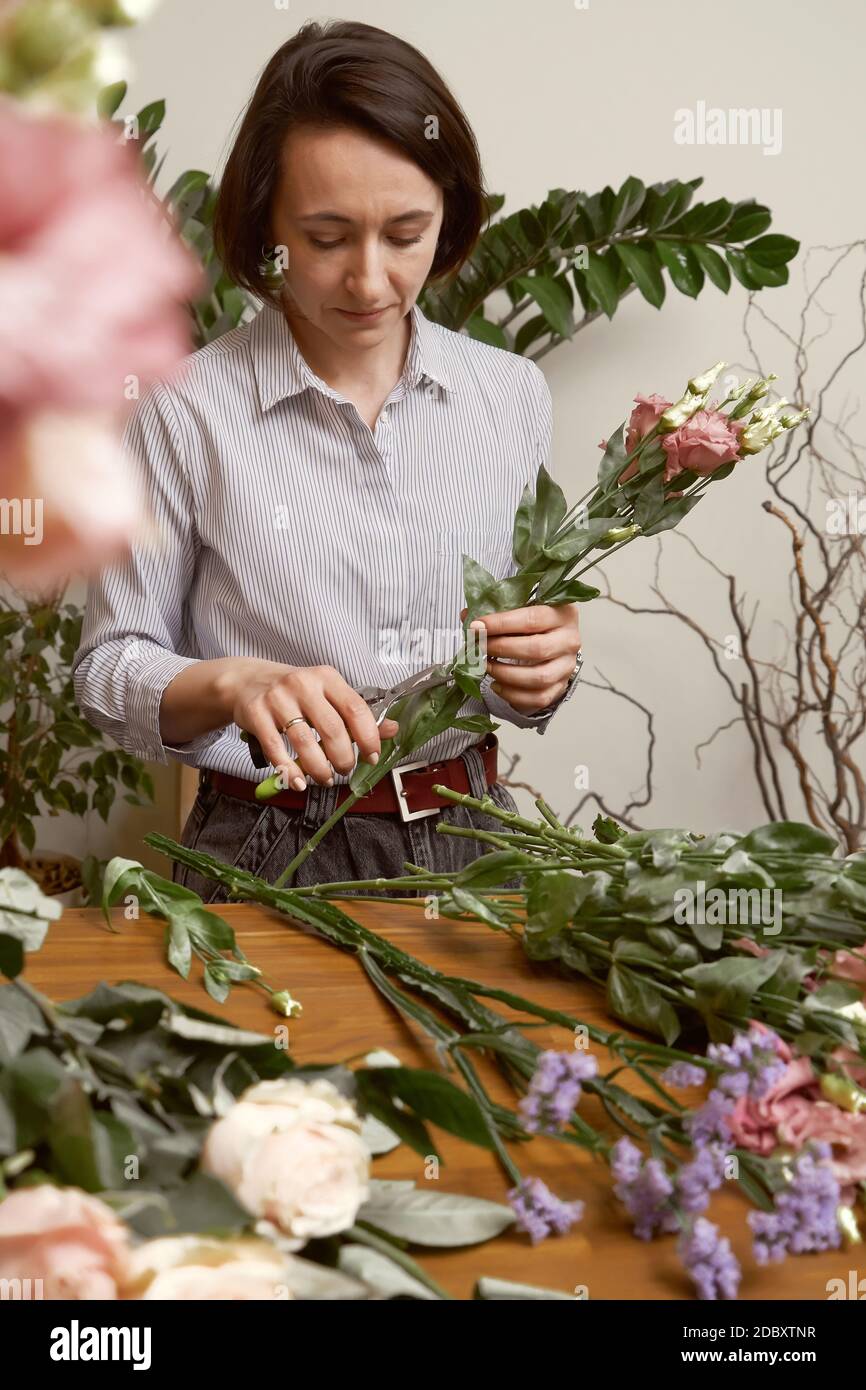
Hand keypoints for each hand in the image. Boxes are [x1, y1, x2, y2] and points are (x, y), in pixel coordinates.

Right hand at [216, 658, 399, 788]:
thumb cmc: (294, 692)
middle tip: (345, 770)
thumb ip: (357, 714)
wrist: (246, 681)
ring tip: (325, 778)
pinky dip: (289, 771)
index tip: (372, 756)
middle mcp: (303, 684)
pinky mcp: (255, 713)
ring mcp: (277, 698)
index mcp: (327, 678)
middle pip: (331, 729)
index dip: (368, 737)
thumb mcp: (327, 695)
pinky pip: (275, 749)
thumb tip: (392, 729)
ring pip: (304, 742)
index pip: (355, 709)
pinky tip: (299, 781)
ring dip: (319, 768)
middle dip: (343, 758)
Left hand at [459, 603, 580, 713]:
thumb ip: (496, 611)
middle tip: (479, 647)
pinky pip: (538, 698)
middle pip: (536, 648)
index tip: (477, 626)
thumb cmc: (534, 624)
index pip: (532, 618)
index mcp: (562, 614)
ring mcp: (567, 666)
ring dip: (506, 673)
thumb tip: (467, 616)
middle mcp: (569, 640)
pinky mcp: (561, 687)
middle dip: (501, 649)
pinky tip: (496, 685)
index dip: (502, 623)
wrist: (554, 643)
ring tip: (487, 667)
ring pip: (538, 677)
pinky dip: (513, 695)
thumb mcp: (519, 610)